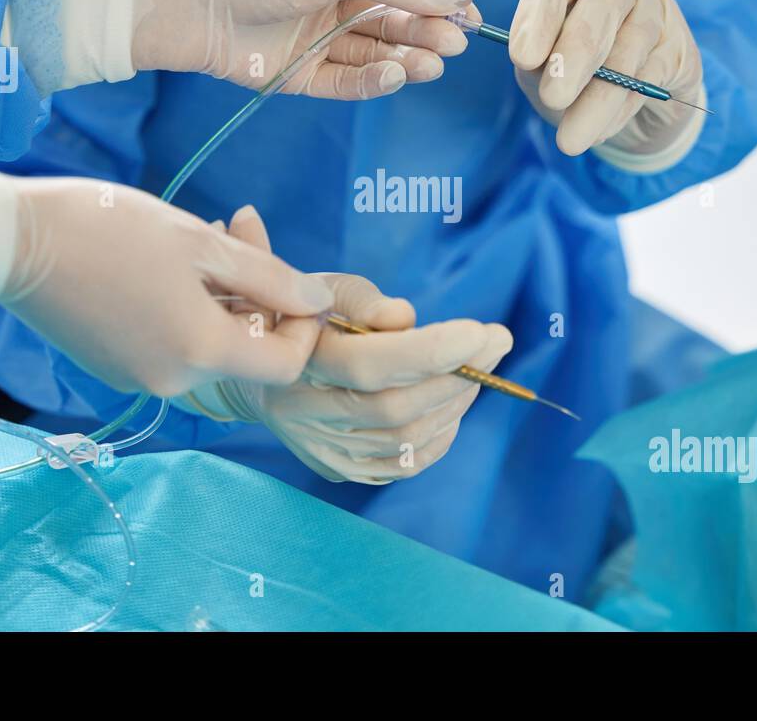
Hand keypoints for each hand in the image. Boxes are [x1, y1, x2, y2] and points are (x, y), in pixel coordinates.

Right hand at [0, 179, 331, 396]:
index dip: (305, 324)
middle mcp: (173, 381)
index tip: (297, 278)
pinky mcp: (114, 367)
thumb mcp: (201, 243)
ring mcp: (140, 379)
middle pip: (247, 348)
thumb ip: (270, 276)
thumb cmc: (108, 229)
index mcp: (201, 352)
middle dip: (258, 290)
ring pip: (210, 341)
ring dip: (223, 293)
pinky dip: (188, 307)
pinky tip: (168, 261)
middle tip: (242, 222)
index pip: (287, 364)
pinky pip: (174, 343)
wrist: (10, 242)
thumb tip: (321, 300)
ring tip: (203, 233)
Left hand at [131, 0, 474, 97]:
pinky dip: (372, 83)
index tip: (469, 18)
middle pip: (392, 23)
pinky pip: (346, 82)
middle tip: (453, 46)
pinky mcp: (299, 77)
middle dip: (425, 34)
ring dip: (406, 60)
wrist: (186, 4)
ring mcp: (316, 41)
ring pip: (374, 56)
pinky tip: (394, 77)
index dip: (436, 1)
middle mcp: (331, 2)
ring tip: (431, 66)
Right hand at [185, 210, 512, 482]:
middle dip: (458, 375)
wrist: (258, 370)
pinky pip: (403, 464)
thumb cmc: (303, 313)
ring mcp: (321, 449)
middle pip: (395, 409)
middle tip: (498, 341)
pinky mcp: (340, 468)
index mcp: (295, 360)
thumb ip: (361, 299)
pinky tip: (452, 403)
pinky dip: (439, 435)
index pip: (367, 365)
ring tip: (479, 367)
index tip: (483, 331)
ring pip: (405, 441)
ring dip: (455, 403)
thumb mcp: (324, 287)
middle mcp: (302, 414)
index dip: (430, 352)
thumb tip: (405, 318)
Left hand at [508, 0, 704, 159]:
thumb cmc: (571, 65)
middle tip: (553, 97)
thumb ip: (535, 58)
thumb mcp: (542, 60)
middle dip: (574, 56)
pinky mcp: (680, 47)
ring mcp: (657, 9)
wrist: (630, 91)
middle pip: (600, 8)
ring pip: (627, 53)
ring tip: (570, 140)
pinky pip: (648, 81)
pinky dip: (619, 112)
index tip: (522, 58)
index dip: (539, 19)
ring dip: (596, 102)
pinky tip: (598, 132)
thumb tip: (536, 63)